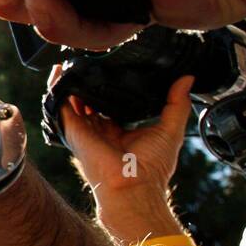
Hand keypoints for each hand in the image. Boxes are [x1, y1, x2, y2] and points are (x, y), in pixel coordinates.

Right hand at [60, 72, 193, 203]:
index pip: (110, 105)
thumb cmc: (152, 167)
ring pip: (72, 101)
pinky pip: (60, 105)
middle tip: (89, 61)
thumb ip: (177, 104)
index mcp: (118, 131)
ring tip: (70, 60)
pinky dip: (57, 88)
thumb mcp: (170, 129)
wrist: (134, 185)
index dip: (109, 89)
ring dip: (70, 82)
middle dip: (87, 83)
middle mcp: (99, 130)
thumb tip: (187, 79)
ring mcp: (84, 129)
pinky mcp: (73, 128)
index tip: (111, 70)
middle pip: (89, 102)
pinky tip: (59, 71)